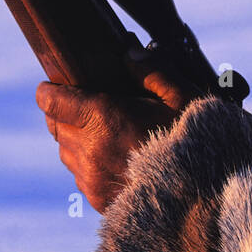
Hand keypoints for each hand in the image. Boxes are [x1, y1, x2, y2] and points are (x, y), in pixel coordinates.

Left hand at [36, 47, 202, 212]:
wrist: (202, 197)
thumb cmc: (195, 142)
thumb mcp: (182, 97)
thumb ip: (152, 70)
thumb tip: (128, 51)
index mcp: (104, 118)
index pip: (51, 102)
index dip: (50, 91)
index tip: (56, 85)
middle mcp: (89, 150)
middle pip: (55, 126)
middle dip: (64, 113)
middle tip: (83, 104)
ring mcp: (91, 179)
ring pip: (66, 152)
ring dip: (75, 139)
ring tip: (101, 132)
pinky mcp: (98, 200)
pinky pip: (81, 177)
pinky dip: (88, 164)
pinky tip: (113, 158)